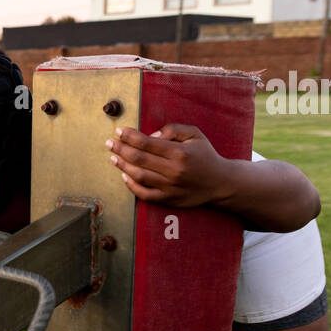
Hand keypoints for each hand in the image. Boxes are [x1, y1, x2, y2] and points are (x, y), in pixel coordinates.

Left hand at [104, 124, 231, 207]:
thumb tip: (151, 135)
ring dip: (122, 166)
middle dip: (121, 149)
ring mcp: (170, 187)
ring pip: (139, 176)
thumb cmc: (205, 155)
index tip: (119, 131)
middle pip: (139, 159)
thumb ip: (173, 130)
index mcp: (179, 153)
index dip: (129, 136)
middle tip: (109, 143)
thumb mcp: (195, 135)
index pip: (147, 143)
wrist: (220, 182)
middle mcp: (173, 171)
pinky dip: (131, 186)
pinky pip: (144, 194)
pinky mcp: (168, 200)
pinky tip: (124, 175)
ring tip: (113, 157)